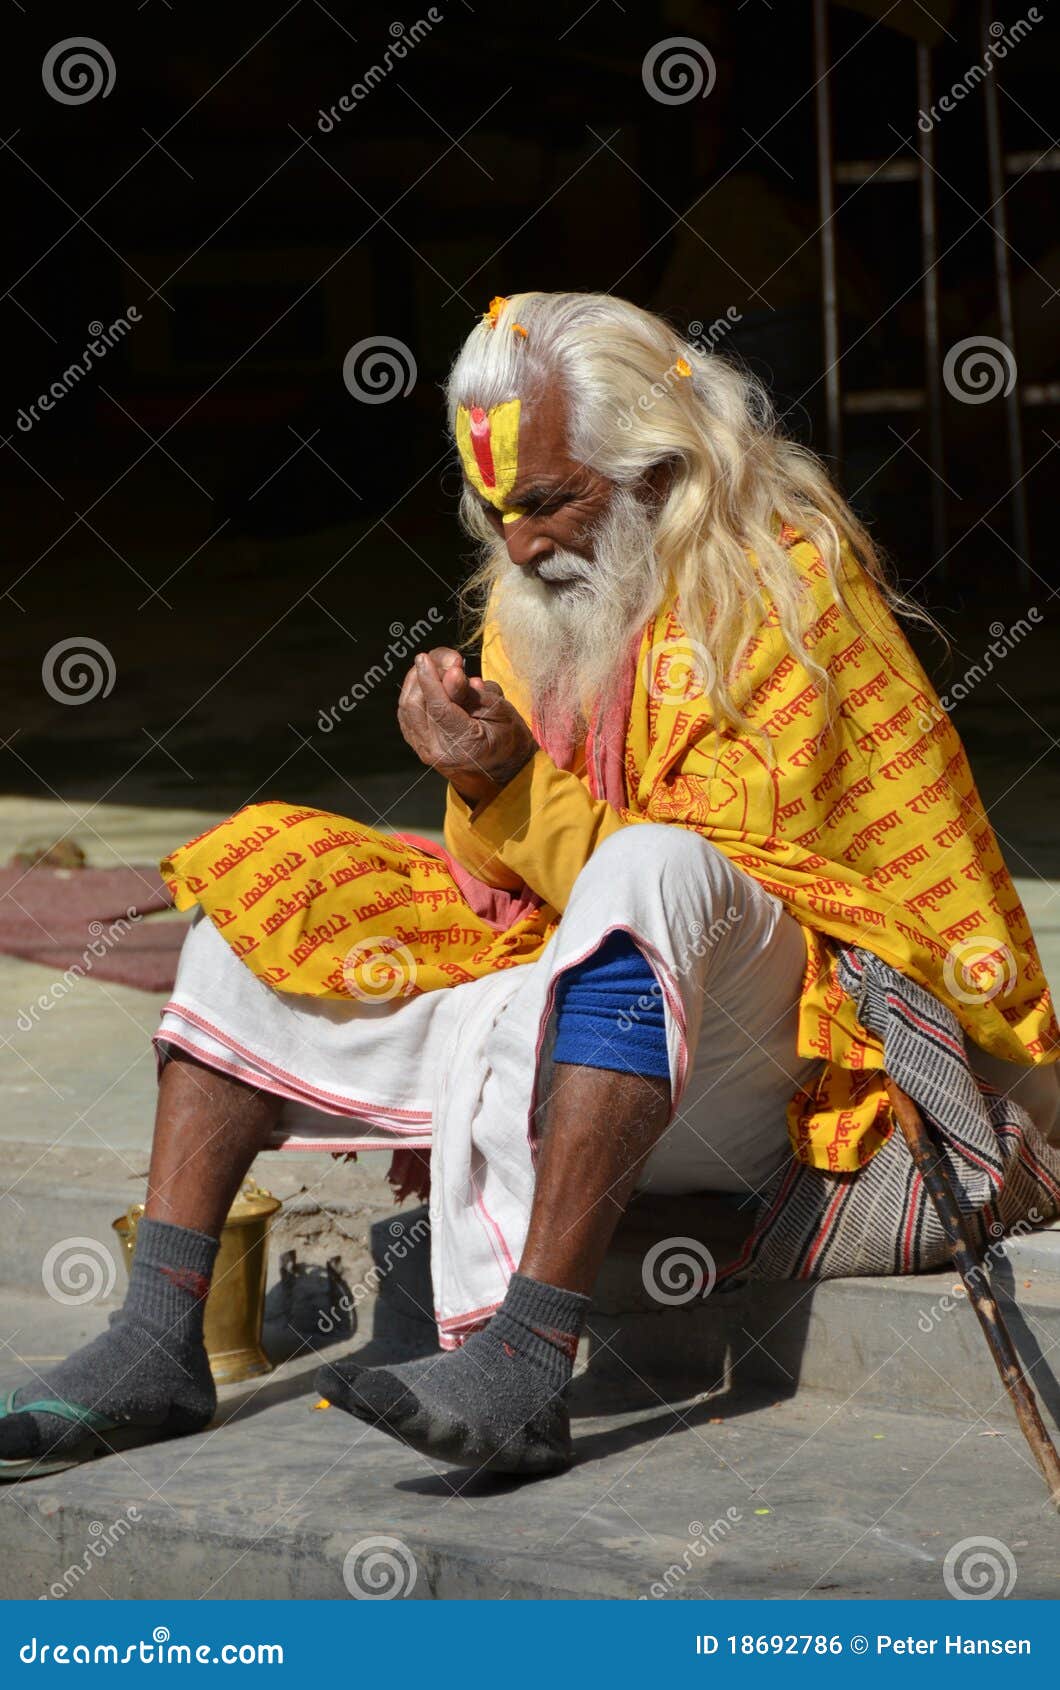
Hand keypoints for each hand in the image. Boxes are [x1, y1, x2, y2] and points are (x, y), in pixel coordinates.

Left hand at [397, 647, 536, 805]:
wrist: (503, 767)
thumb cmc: (507, 737)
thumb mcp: (499, 711)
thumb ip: (473, 694)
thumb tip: (452, 672)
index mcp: (464, 745)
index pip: (439, 708)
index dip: (430, 680)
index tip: (424, 658)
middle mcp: (439, 751)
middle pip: (416, 706)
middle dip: (422, 677)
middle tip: (440, 662)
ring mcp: (426, 750)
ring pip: (407, 710)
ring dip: (415, 683)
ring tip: (432, 668)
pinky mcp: (420, 745)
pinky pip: (407, 716)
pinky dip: (413, 695)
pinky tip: (425, 683)